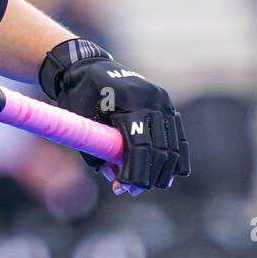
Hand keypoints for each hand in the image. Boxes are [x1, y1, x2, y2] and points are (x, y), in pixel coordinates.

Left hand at [39, 39, 190, 193]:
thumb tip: (116, 179)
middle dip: (147, 175)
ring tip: (148, 185)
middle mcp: (150, 98)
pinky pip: (177, 134)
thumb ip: (97, 153)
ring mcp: (161, 98)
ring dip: (163, 170)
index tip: (125, 189)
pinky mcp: (166, 102)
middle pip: (159, 148)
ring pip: (172, 144)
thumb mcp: (81, 122)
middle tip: (132, 191)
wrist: (88, 66)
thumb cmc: (79, 96)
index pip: (139, 145)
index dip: (135, 171)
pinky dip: (176, 155)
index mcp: (127, 100)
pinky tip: (171, 174)